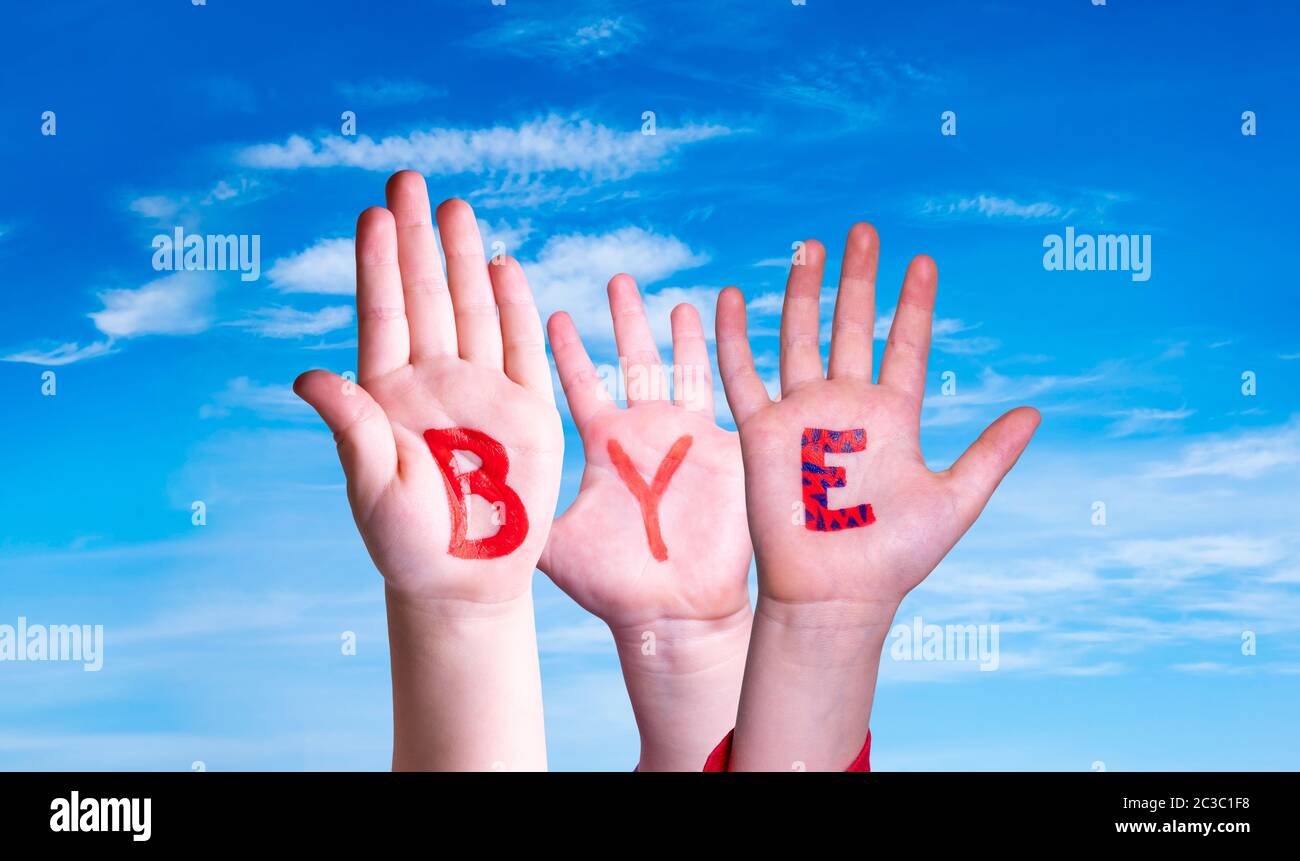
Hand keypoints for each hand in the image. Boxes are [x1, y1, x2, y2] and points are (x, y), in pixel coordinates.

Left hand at [295, 172, 561, 603]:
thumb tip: (307, 374)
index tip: (372, 214)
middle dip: (418, 239)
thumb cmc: (407, 543)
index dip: (378, 265)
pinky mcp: (528, 411)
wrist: (465, 581)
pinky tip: (504, 266)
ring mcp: (482, 392)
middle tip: (409, 179)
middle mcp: (433, 381)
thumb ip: (351, 427)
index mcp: (387, 395)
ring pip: (473, 310)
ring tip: (455, 207)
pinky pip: (522, 349)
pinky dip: (515, 307)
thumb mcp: (371, 487)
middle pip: (426, 296)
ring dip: (464, 258)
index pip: (383, 315)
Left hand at [541, 274, 752, 769]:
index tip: (547, 305)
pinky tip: (725, 307)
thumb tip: (441, 486)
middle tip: (616, 277)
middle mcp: (637, 431)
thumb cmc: (610, 587)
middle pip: (628, 357)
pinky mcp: (722, 446)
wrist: (673, 615)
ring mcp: (681, 435)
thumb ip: (507, 504)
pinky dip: (727, 345)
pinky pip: (725, 386)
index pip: (574, 378)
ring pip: (676, 364)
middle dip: (622, 318)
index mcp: (599, 443)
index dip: (563, 344)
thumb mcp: (549, 542)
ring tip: (667, 293)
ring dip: (672, 329)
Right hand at [715, 223, 1038, 769]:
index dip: (914, 304)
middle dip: (858, 279)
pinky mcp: (761, 432)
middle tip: (865, 231)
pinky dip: (735, 336)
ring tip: (810, 248)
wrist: (834, 595)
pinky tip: (733, 297)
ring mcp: (802, 415)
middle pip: (852, 326)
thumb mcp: (955, 501)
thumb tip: (1036, 411)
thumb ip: (990, 454)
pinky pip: (743, 375)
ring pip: (799, 337)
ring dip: (802, 292)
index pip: (905, 344)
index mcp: (893, 416)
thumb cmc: (893, 557)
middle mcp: (847, 406)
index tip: (924, 262)